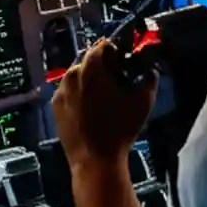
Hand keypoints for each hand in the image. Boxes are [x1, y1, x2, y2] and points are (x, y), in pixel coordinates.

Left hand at [53, 39, 157, 171]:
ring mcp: (60, 91)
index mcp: (91, 68)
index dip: (115, 50)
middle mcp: (71, 74)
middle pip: (87, 60)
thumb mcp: (144, 101)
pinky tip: (90, 107)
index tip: (124, 61)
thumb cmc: (121, 128)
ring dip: (88, 79)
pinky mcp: (55, 107)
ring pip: (76, 76)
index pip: (102, 46)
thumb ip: (149, 78)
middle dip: (101, 65)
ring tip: (102, 94)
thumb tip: (150, 69)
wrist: (95, 160)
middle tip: (115, 78)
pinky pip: (68, 92)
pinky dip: (78, 93)